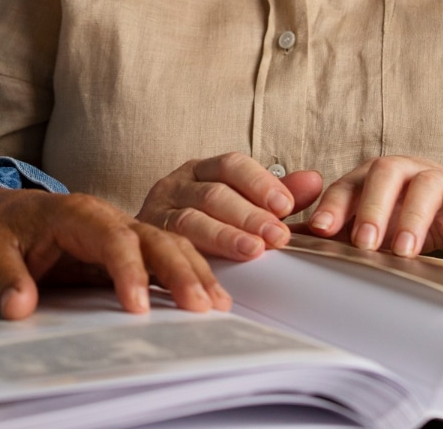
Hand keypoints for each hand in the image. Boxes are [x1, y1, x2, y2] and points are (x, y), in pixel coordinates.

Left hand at [0, 187, 231, 319]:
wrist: (5, 216)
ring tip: (216, 306)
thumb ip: (2, 277)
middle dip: (178, 271)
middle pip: (152, 238)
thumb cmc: (1, 231)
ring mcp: (124, 232)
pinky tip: (211, 299)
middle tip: (199, 306)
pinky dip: (191, 275)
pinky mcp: (131, 250)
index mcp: (76, 212)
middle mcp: (108, 218)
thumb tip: (18, 306)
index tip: (136, 307)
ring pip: (169, 245)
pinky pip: (167, 257)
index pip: (111, 237)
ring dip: (194, 273)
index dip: (127, 270)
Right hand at [137, 152, 323, 260]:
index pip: (231, 165)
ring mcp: (156, 212)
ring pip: (191, 220)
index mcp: (199, 171)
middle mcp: (175, 185)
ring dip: (225, 237)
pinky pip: (166, 249)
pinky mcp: (141, 241)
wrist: (129, 244)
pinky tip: (213, 278)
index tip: (285, 205)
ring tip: (252, 252)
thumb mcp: (234, 204)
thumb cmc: (193, 222)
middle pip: (214, 194)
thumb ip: (271, 194)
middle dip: (249, 215)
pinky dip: (191, 263)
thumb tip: (314, 181)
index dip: (258, 182)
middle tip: (278, 237)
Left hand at [304, 156, 442, 258]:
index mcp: (374, 177)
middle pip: (384, 174)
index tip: (320, 230)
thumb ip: (336, 228)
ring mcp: (441, 180)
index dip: (334, 205)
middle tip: (363, 242)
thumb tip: (286, 237)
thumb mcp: (373, 222)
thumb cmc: (413, 215)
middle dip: (371, 208)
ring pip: (425, 186)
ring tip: (404, 250)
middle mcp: (405, 171)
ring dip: (412, 217)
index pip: (349, 184)